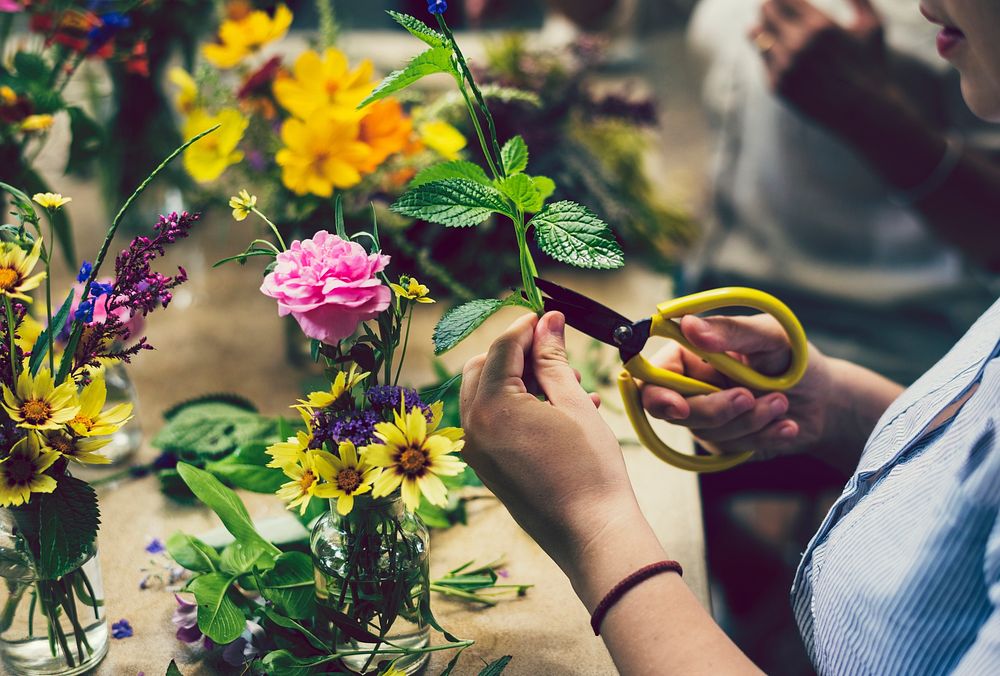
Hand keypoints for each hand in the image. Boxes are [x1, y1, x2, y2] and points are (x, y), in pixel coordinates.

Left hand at [460, 312, 641, 573]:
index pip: (504, 348)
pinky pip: (495, 424)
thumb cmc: (590, 469)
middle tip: (554, 349)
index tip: (551, 316)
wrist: (593, 534)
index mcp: (491, 408)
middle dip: (517, 352)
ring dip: (521, 380)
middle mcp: (473, 428)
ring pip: (488, 396)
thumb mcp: (573, 404)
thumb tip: (547, 321)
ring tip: (569, 382)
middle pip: (484, 368)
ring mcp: (477, 451)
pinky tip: (563, 409)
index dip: (528, 327)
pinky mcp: (488, 468)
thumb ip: (553, 359)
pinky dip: (520, 408)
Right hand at [640, 314, 837, 461]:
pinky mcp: (725, 441)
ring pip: (707, 431)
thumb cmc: (794, 359)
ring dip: (749, 420)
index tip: (679, 407)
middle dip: (715, 409)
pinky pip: (732, 448)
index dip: (657, 395)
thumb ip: (730, 331)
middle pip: (676, 411)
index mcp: (689, 354)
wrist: (826, 399)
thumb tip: (688, 324)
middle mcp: (690, 386)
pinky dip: (763, 436)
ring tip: (782, 403)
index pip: (652, 377)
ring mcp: (705, 417)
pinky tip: (787, 425)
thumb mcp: (770, 336)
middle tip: (748, 397)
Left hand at [750, 0, 887, 127]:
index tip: (785, 1)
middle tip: (772, 10)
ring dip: (762, 28)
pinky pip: (763, 60)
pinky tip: (777, 51)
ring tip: (766, 27)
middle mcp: (797, 45)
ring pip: (756, 35)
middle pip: (765, 12)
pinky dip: (769, 52)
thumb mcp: (872, 26)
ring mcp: (784, 67)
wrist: (863, 113)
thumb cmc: (871, 67)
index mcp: (819, 26)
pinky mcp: (776, 85)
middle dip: (769, 9)